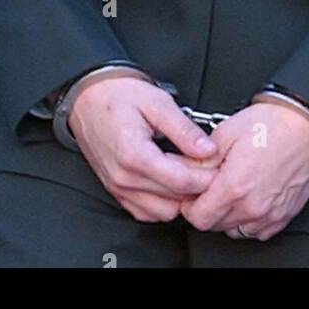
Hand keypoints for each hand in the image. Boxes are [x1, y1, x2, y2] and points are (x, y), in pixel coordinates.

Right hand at [67, 75, 219, 222]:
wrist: (88, 99)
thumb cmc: (119, 96)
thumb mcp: (157, 102)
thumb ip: (184, 129)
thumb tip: (208, 149)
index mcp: (134, 155)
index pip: (180, 182)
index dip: (206, 177)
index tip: (220, 167)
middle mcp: (123, 178)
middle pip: (174, 200)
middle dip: (197, 187)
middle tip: (209, 168)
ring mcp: (118, 188)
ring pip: (162, 213)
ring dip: (180, 198)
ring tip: (190, 172)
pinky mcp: (117, 192)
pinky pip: (146, 212)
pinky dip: (163, 203)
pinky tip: (171, 181)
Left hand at [179, 102, 308, 240]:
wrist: (308, 125)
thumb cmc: (273, 124)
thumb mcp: (227, 132)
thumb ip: (200, 158)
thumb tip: (179, 167)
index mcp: (235, 186)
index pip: (198, 217)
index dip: (189, 204)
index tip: (190, 192)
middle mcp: (252, 206)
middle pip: (215, 225)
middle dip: (207, 207)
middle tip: (210, 186)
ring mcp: (269, 215)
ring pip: (235, 230)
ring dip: (227, 215)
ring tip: (230, 189)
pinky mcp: (283, 216)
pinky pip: (256, 231)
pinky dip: (248, 220)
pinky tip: (248, 197)